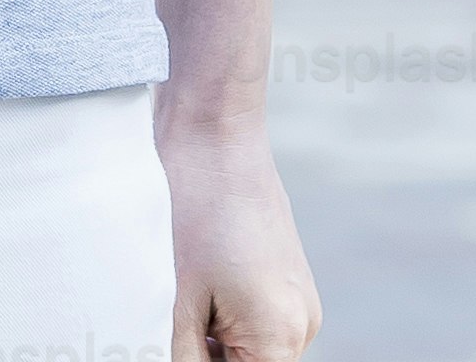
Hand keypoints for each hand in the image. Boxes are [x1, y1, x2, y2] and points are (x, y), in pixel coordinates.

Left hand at [161, 115, 317, 357]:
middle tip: (173, 318)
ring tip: (183, 297)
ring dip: (211, 340)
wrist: (215, 136)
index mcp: (281, 338)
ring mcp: (299, 300)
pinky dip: (223, 317)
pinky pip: (254, 320)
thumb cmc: (195, 213)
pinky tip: (197, 283)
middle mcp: (302, 324)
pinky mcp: (287, 279)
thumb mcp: (179, 303)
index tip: (174, 339)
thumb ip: (185, 357)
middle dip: (205, 354)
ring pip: (246, 348)